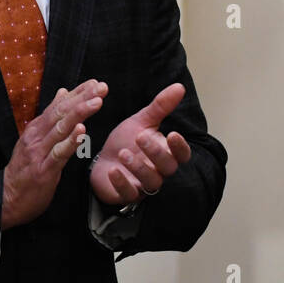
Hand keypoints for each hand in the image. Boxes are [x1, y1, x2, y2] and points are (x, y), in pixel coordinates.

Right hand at [2, 80, 107, 228]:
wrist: (6, 197)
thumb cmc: (26, 167)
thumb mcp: (37, 138)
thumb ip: (51, 117)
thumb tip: (63, 92)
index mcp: (37, 128)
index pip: (59, 105)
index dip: (78, 93)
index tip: (96, 82)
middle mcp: (36, 136)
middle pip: (61, 112)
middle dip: (83, 98)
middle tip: (101, 87)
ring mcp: (39, 152)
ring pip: (61, 129)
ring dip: (80, 114)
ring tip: (96, 102)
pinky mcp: (43, 170)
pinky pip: (59, 154)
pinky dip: (70, 142)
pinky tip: (82, 132)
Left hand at [89, 83, 191, 205]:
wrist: (101, 161)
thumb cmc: (126, 142)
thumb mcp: (142, 122)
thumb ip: (161, 107)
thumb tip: (180, 86)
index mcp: (166, 153)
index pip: (182, 154)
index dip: (180, 147)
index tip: (172, 134)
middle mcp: (159, 171)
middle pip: (168, 167)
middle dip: (155, 152)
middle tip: (140, 137)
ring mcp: (144, 185)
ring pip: (151, 182)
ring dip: (138, 167)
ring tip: (123, 153)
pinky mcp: (127, 195)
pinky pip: (129, 194)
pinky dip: (122, 183)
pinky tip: (114, 170)